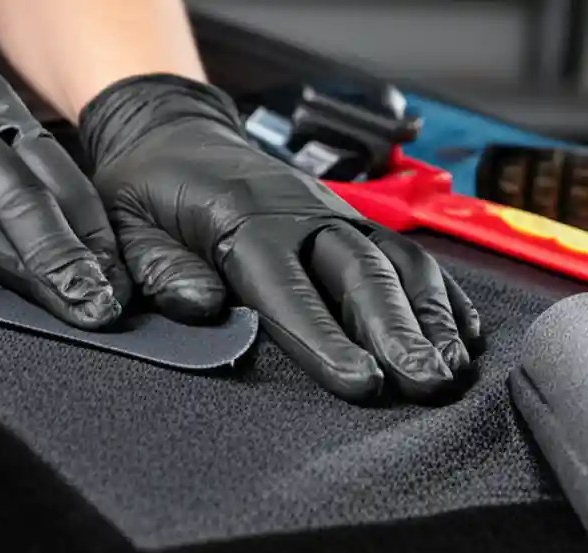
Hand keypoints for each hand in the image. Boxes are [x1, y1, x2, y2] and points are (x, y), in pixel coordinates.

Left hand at [81, 75, 480, 402]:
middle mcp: (299, 211)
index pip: (288, 288)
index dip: (326, 340)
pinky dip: (439, 293)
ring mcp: (332, 211)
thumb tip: (203, 310)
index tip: (362, 384)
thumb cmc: (147, 188)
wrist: (170, 132)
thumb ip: (162, 270)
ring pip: (396, 262)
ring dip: (429, 317)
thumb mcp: (126, 227)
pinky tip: (461, 332)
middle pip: (361, 273)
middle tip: (427, 385)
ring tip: (452, 370)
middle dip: (400, 333)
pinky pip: (406, 252)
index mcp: (239, 216)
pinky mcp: (350, 217)